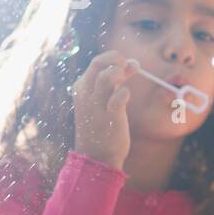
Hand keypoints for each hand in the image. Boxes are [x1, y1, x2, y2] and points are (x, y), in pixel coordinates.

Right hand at [72, 51, 138, 168]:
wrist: (96, 156)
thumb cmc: (102, 126)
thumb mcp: (104, 100)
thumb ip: (116, 81)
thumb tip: (132, 64)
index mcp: (82, 88)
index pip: (96, 62)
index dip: (114, 58)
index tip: (128, 64)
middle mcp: (86, 93)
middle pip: (98, 63)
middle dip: (116, 59)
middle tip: (129, 68)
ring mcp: (96, 105)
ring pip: (107, 76)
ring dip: (120, 74)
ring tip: (124, 84)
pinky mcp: (109, 116)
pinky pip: (119, 96)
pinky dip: (125, 93)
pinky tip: (125, 98)